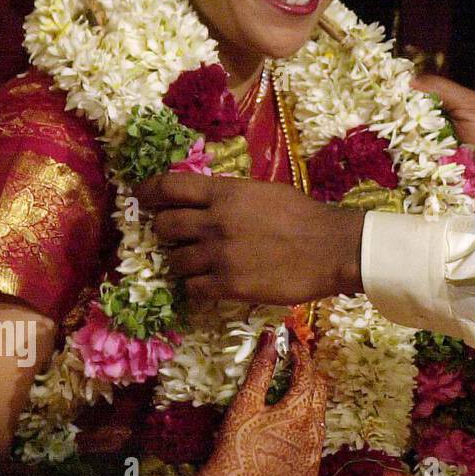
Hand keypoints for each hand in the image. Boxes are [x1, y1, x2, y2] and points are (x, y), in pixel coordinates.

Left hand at [135, 173, 363, 305]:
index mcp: (226, 193)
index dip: (148, 192)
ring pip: (175, 261)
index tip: (142, 198)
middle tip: (177, 237)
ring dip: (182, 262)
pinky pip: (191, 288)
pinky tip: (210, 282)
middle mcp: (215, 222)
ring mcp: (220, 256)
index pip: (168, 187)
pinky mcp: (228, 286)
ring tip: (200, 262)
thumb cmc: (304, 216)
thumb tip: (204, 200)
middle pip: (164, 226)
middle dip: (165, 231)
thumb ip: (230, 195)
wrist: (332, 249)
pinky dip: (196, 285)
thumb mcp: (264, 192)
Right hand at [156, 330, 325, 475]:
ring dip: (307, 402)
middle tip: (293, 363)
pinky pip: (314, 443)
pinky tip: (287, 429)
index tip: (292, 343)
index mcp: (299, 412)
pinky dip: (304, 430)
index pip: (307, 372)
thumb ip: (261, 368)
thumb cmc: (233, 447)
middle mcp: (314, 432)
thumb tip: (270, 337)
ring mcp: (314, 454)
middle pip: (319, 392)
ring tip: (288, 395)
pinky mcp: (310, 472)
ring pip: (318, 417)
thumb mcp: (245, 404)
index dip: (300, 354)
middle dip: (307, 374)